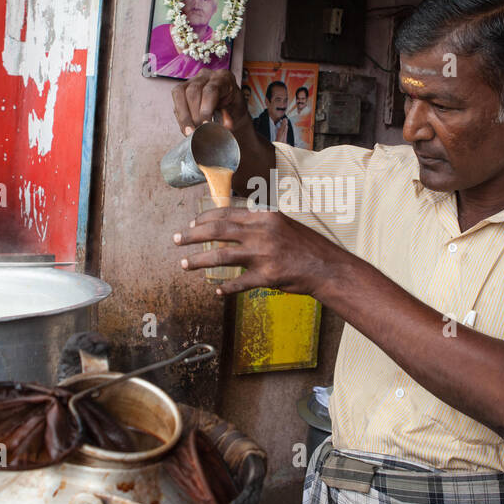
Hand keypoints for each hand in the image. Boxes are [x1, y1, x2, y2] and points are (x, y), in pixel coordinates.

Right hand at [171, 69, 250, 136]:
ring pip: (180, 93)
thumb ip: (228, 118)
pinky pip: (176, 99)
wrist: (230, 104)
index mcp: (223, 78)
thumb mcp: (236, 112)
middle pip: (193, 92)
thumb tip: (224, 127)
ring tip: (189, 132)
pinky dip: (180, 116)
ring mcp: (193, 80)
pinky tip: (185, 128)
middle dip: (194, 115)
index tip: (205, 126)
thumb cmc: (233, 107)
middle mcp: (207, 75)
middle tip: (197, 132)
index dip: (206, 110)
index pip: (210, 91)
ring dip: (184, 116)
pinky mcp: (183, 88)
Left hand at [172, 205, 348, 296]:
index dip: (205, 218)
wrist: (327, 267)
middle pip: (217, 231)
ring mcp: (263, 255)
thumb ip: (260, 223)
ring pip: (221, 256)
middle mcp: (261, 232)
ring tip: (184, 264)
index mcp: (264, 216)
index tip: (192, 224)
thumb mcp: (284, 224)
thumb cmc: (307, 246)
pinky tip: (216, 290)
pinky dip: (226, 287)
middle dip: (192, 235)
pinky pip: (239, 283)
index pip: (226, 213)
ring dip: (198, 260)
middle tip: (176, 240)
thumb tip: (238, 223)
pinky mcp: (267, 276)